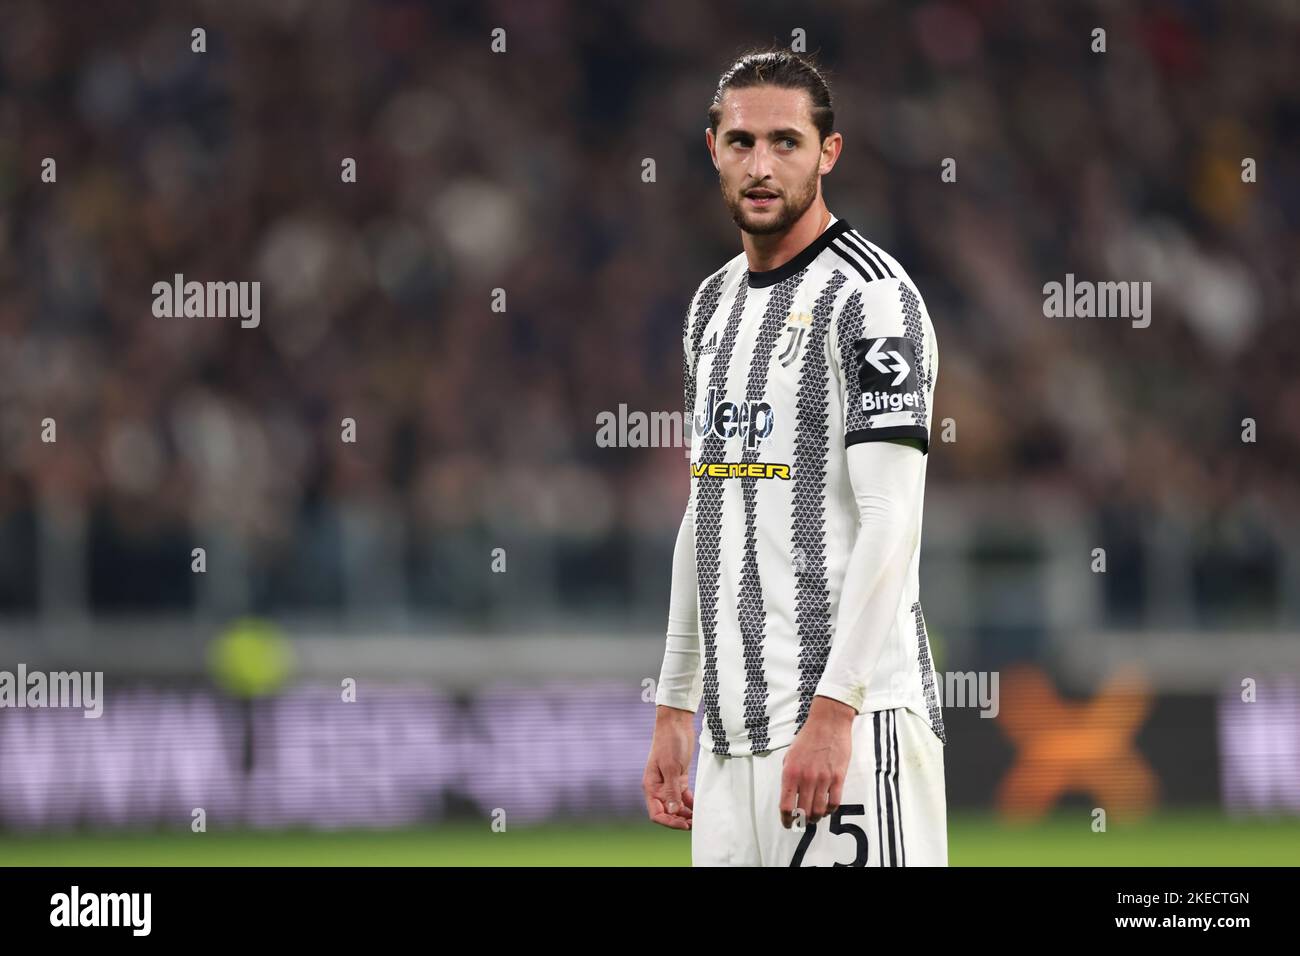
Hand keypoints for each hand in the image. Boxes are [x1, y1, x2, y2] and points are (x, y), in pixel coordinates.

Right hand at [643, 705, 695, 829]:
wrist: (676, 723)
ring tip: (698, 819)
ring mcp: (668, 783)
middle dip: (679, 820)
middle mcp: (658, 788)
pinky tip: (698, 808)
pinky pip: (683, 797)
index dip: (669, 822)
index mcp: (651, 786)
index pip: (656, 813)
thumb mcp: (671, 767)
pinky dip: (690, 804)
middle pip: (667, 812)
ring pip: (676, 806)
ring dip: (685, 814)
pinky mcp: (678, 778)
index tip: (684, 824)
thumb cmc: (670, 742)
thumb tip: (672, 812)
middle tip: (694, 824)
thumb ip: (671, 790)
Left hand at [780, 696, 854, 828]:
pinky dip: (830, 810)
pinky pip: (834, 802)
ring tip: (814, 817)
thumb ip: (789, 775)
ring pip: (819, 810)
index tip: (787, 823)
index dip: (786, 819)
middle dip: (802, 821)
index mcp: (790, 773)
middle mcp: (806, 778)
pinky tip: (827, 809)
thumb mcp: (790, 755)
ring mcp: (823, 779)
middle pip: (803, 811)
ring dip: (816, 818)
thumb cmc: (808, 737)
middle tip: (803, 823)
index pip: (786, 805)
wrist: (828, 723)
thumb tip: (790, 794)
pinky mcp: (838, 777)